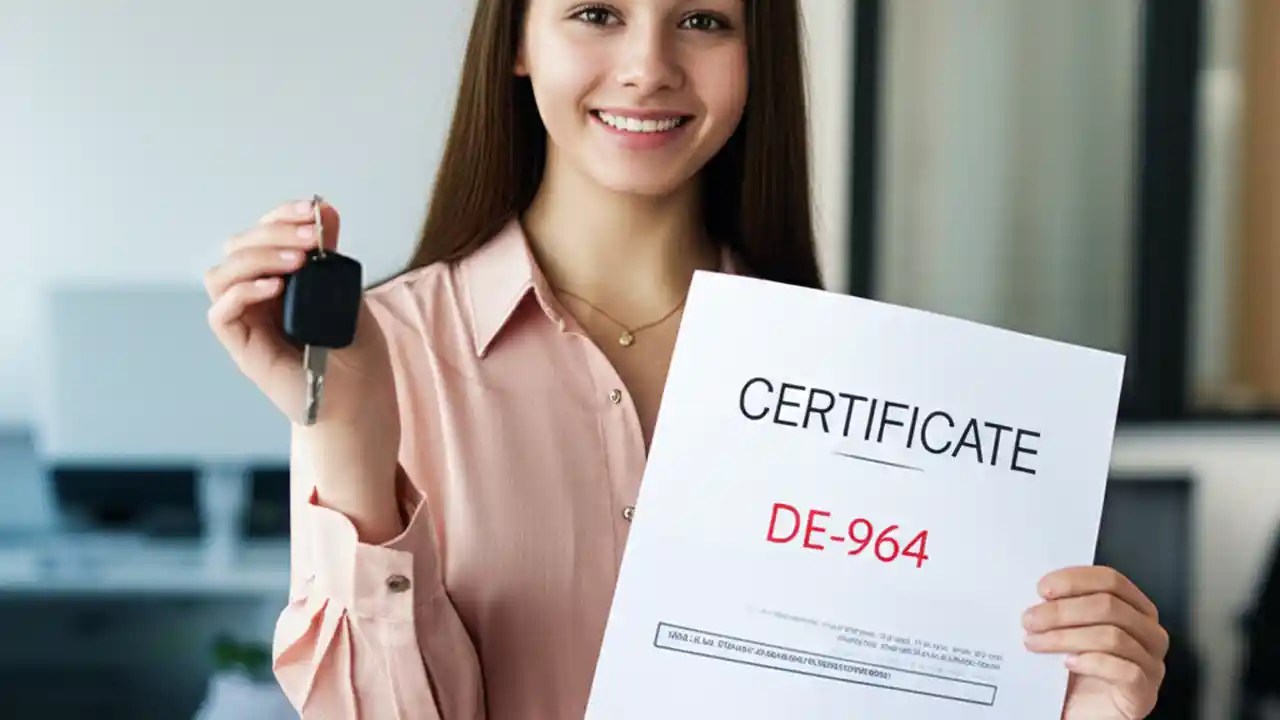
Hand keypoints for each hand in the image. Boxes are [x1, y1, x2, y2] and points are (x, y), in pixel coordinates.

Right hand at [203, 198, 396, 430]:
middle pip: (238, 246)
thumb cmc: (355, 355)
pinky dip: (242, 292)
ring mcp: (247, 321)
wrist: (359, 403)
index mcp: (281, 279)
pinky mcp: (241, 347)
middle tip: (309, 238)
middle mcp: (258, 295)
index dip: (282, 215)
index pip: (264, 233)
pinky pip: (220, 313)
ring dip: (256, 258)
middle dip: (273, 232)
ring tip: (296, 263)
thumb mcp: (348, 295)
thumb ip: (330, 257)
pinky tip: (275, 288)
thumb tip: (326, 209)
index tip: (314, 210)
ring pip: (221, 274)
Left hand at [1022, 565, 1167, 718]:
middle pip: (1109, 607)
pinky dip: (1091, 663)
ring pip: (1112, 636)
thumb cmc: (1077, 671)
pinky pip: (1124, 671)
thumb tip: (1039, 594)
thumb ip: (1063, 609)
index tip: (1043, 589)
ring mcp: (1151, 664)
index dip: (1075, 580)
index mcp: (1135, 610)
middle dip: (1062, 611)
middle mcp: (1150, 633)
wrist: (1084, 713)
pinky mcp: (1144, 693)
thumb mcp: (1070, 632)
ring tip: (1036, 642)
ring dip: (1066, 637)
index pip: (1111, 581)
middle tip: (1030, 620)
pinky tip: (1067, 664)